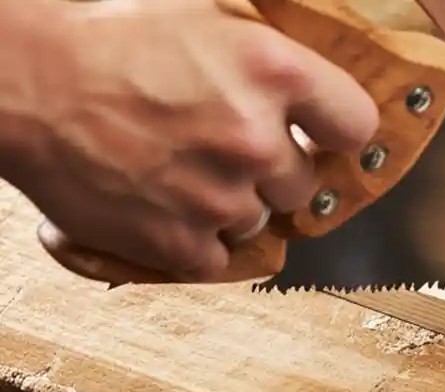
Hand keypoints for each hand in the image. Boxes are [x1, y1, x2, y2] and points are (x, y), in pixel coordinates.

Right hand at [6, 0, 376, 281]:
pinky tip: (166, 206)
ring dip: (230, 203)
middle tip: (224, 146)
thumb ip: (266, 49)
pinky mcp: (179, 243)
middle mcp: (256, 139)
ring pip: (258, 220)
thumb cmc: (105, 36)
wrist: (21, 83)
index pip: (355, 125)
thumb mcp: (204, 13)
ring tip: (183, 170)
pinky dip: (196, 241)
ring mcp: (219, 197)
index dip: (336, 131)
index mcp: (272, 71)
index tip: (319, 133)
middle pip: (303, 182)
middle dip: (272, 169)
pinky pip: (218, 257)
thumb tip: (309, 73)